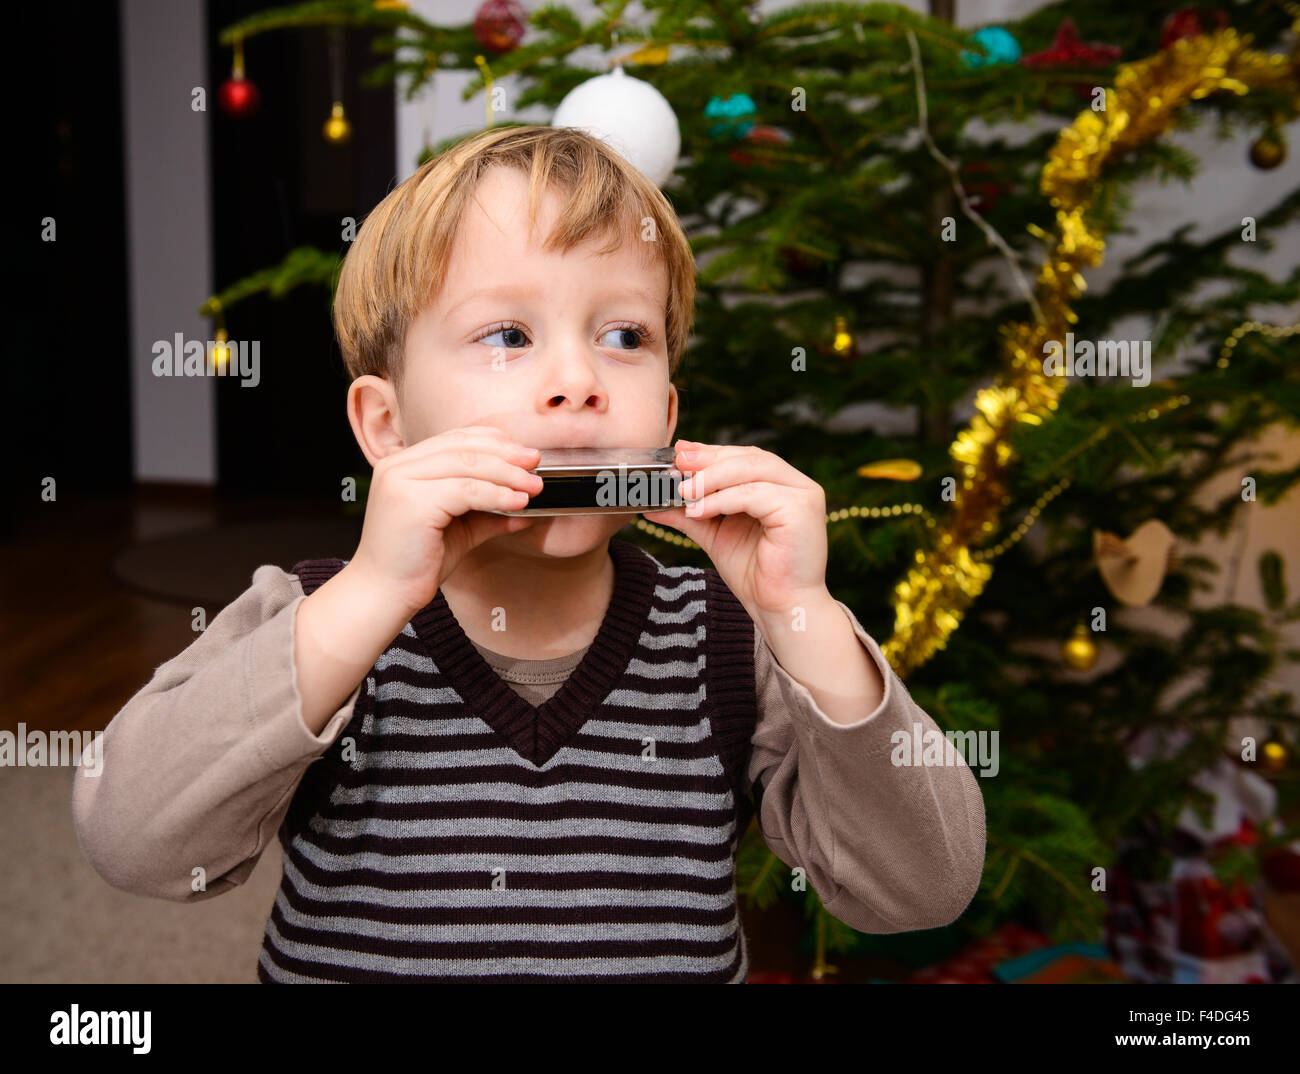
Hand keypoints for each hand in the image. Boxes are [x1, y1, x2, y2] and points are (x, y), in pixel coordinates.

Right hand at [348, 426, 542, 615]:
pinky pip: (465, 490)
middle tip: (536, 465)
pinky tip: (517, 502)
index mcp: (404, 464)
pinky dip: (497, 494)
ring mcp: (402, 480)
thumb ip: (488, 512)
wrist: (384, 594)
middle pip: (463, 447)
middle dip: (506, 454)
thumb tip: (526, 504)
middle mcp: (398, 465)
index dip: (494, 442)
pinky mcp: (412, 501)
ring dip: (508, 474)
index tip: (524, 455)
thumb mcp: (460, 529)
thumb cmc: (416, 564)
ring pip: (467, 464)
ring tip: (534, 486)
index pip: (455, 438)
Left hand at [642, 439, 829, 620]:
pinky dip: (723, 500)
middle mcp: (796, 485)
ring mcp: (803, 495)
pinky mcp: (801, 510)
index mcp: (780, 484)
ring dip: (712, 479)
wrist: (779, 608)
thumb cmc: (754, 573)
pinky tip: (699, 510)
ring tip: (683, 491)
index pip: (743, 457)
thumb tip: (651, 504)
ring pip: (751, 470)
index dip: (710, 452)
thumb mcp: (715, 535)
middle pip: (748, 458)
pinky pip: (755, 495)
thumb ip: (689, 514)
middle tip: (677, 464)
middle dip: (709, 459)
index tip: (679, 453)